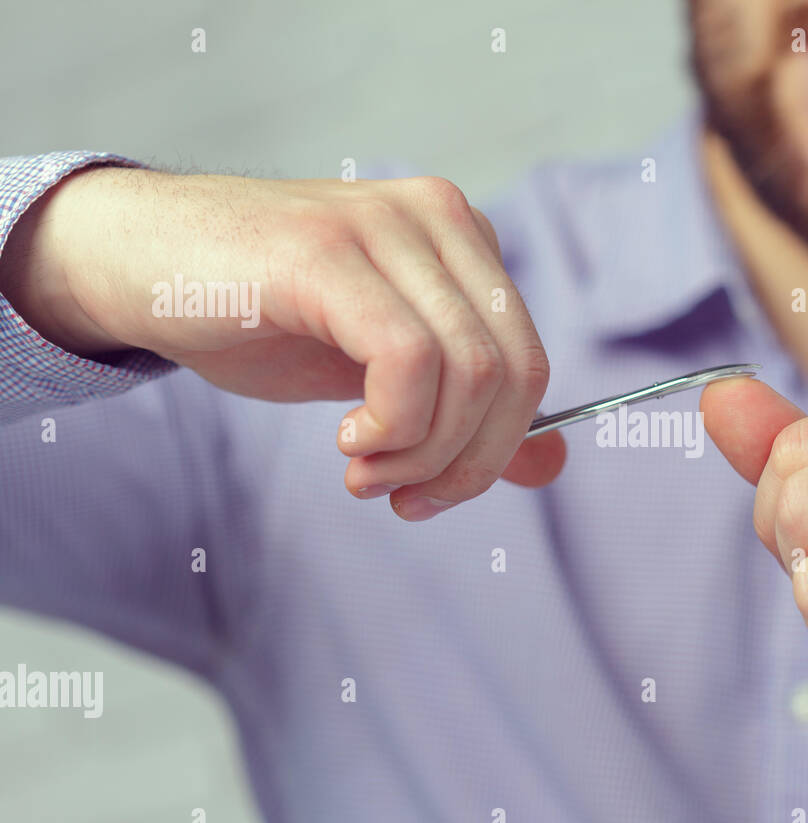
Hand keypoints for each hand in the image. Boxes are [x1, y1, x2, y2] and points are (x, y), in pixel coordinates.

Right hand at [0, 166, 564, 516]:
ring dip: (422, 452)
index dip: (496, 450)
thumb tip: (551, 465)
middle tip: (401, 496)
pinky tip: (349, 440)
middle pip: (515, 372)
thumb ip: (467, 415)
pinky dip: (394, 424)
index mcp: (464, 241)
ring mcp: (384, 226)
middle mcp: (440, 218)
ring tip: (363, 472)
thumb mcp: (381, 377)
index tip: (428, 491)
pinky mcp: (326, 250)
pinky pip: (408, 358)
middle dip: (468, 462)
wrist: (133, 262)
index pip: (529, 365)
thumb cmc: (259, 318)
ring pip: (470, 371)